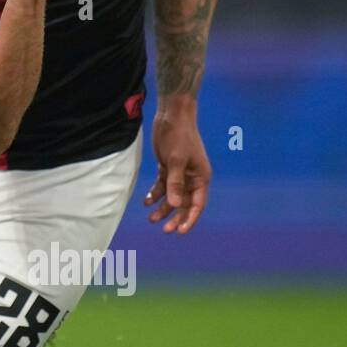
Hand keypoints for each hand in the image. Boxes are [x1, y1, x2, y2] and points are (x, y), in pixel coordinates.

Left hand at [144, 109, 210, 233]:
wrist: (172, 115)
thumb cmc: (179, 136)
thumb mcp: (176, 160)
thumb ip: (174, 183)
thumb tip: (174, 205)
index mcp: (201, 177)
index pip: (197, 204)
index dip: (189, 218)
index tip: (180, 231)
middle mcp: (192, 178)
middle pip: (184, 203)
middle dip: (175, 217)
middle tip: (164, 229)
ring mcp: (180, 173)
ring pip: (172, 196)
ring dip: (163, 208)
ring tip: (151, 219)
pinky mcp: (168, 168)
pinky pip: (162, 186)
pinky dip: (155, 194)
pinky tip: (146, 202)